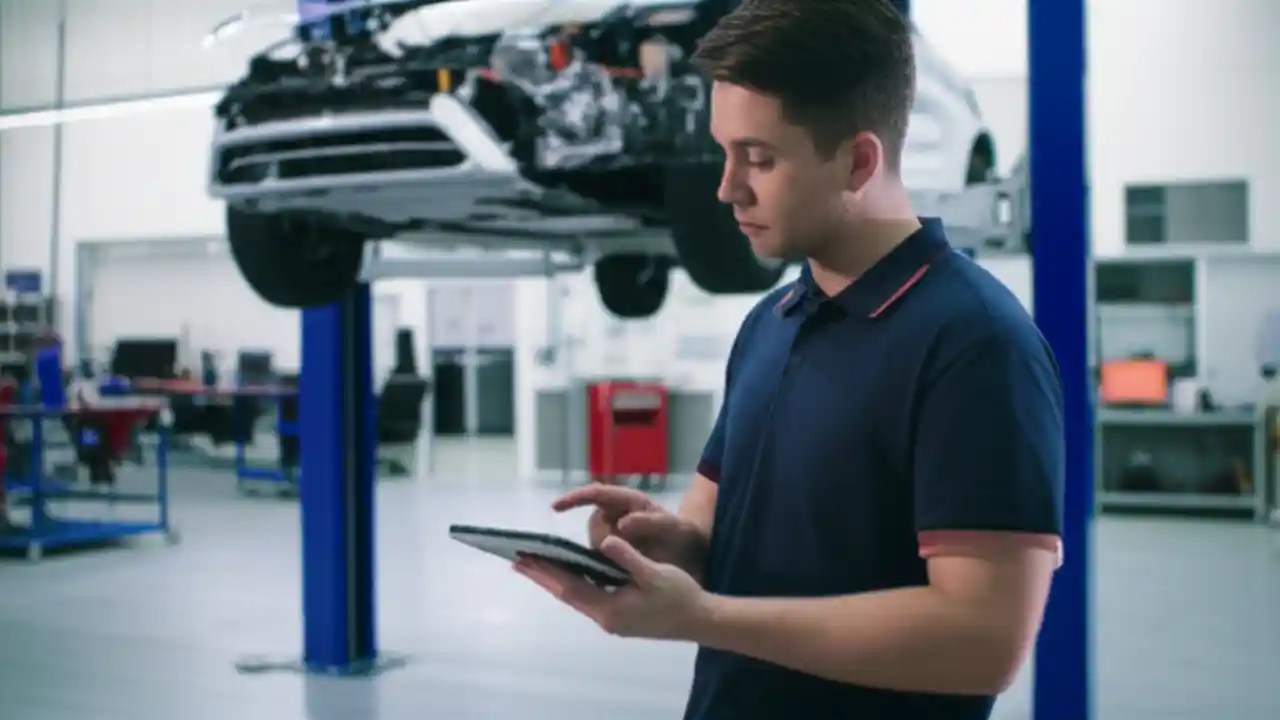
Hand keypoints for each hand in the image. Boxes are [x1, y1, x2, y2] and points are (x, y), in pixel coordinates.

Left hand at [514, 535, 709, 640]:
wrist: (701, 620)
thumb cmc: (679, 596)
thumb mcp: (655, 574)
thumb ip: (629, 558)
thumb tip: (607, 540)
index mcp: (610, 609)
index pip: (569, 588)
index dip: (546, 572)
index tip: (524, 559)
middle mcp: (605, 617)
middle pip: (567, 594)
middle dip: (543, 576)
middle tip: (518, 561)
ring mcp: (612, 619)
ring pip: (577, 596)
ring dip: (557, 580)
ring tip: (538, 565)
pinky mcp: (620, 616)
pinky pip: (589, 597)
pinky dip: (576, 583)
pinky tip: (571, 573)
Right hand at [552, 485, 707, 577]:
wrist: (696, 551)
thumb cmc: (685, 535)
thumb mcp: (674, 529)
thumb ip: (651, 523)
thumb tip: (623, 524)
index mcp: (630, 502)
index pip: (596, 494)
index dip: (575, 498)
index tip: (556, 507)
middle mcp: (619, 514)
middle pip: (593, 524)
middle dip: (599, 540)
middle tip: (612, 553)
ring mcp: (617, 532)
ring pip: (596, 543)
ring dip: (605, 554)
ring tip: (630, 564)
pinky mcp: (618, 550)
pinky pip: (602, 555)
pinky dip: (604, 564)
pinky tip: (616, 574)